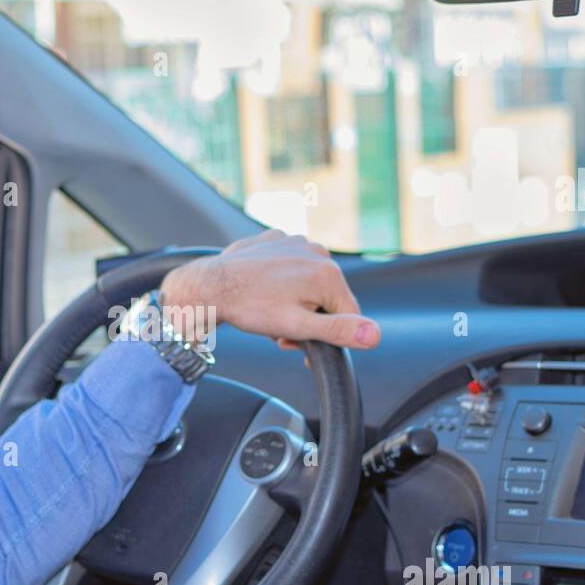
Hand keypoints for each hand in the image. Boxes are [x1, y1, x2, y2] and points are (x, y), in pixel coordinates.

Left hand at [159, 230, 380, 355]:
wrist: (210, 286)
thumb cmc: (250, 307)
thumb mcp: (298, 327)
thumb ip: (338, 330)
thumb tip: (374, 334)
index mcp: (328, 274)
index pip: (347, 314)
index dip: (327, 337)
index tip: (300, 346)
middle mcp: (317, 252)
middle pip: (327, 297)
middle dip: (309, 318)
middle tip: (280, 332)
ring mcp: (295, 242)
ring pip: (308, 282)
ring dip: (296, 301)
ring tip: (269, 311)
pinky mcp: (276, 239)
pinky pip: (289, 265)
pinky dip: (281, 281)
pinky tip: (262, 291)